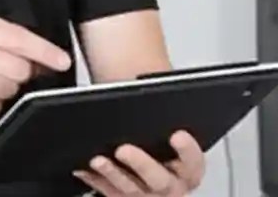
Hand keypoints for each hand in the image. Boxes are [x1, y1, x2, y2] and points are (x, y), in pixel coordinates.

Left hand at [73, 130, 204, 195]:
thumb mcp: (169, 131)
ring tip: (98, 159)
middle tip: (123, 149)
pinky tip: (84, 168)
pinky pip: (110, 194)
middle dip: (141, 164)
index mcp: (189, 169)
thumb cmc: (162, 145)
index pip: (193, 161)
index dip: (187, 149)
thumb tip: (145, 91)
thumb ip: (164, 121)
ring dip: (112, 174)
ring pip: (132, 190)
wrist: (150, 169)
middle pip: (160, 180)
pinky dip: (95, 181)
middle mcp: (172, 186)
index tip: (177, 135)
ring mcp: (149, 196)